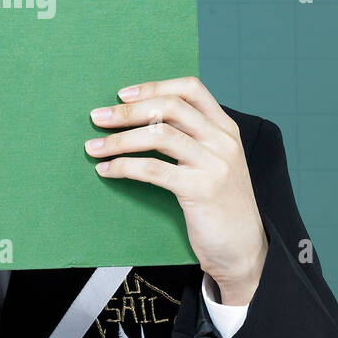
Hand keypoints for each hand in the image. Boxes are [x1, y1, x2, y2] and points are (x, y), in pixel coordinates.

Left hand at [84, 76, 268, 304]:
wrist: (244, 250)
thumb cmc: (218, 202)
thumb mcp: (212, 160)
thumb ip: (188, 136)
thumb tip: (135, 116)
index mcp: (225, 128)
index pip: (191, 89)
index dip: (154, 86)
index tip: (122, 94)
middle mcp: (223, 141)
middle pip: (169, 107)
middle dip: (127, 111)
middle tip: (97, 117)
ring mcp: (215, 165)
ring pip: (158, 135)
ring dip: (118, 140)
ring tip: (92, 147)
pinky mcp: (202, 190)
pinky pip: (153, 169)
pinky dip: (123, 166)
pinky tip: (107, 170)